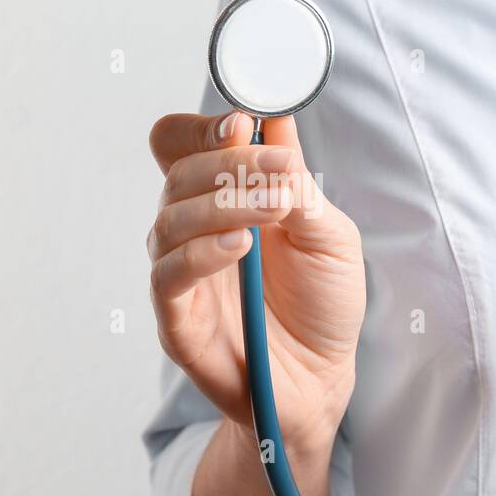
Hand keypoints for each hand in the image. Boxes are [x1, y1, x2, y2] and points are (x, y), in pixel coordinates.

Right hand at [147, 110, 365, 450]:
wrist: (324, 378)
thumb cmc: (321, 302)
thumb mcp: (328, 232)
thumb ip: (297, 180)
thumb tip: (274, 117)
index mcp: (220, 199)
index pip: (180, 145)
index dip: (201, 128)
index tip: (242, 122)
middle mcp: (191, 231)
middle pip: (177, 174)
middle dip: (229, 164)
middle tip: (279, 172)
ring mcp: (181, 275)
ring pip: (170, 221)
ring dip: (222, 204)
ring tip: (272, 210)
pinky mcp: (178, 321)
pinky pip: (168, 278)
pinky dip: (199, 254)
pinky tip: (238, 247)